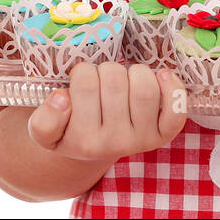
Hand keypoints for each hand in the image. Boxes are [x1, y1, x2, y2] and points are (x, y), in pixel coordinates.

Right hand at [27, 61, 187, 165]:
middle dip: (107, 69)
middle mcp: (113, 144)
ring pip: (144, 87)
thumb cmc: (69, 129)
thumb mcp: (46, 131)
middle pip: (115, 80)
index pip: (84, 83)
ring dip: (134, 72)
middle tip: (101, 80)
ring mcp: (141, 140)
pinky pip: (176, 110)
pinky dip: (172, 87)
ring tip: (124, 79)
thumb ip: (43, 120)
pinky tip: (160, 76)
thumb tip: (62, 99)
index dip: (82, 72)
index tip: (78, 82)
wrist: (92, 150)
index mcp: (82, 141)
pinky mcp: (162, 134)